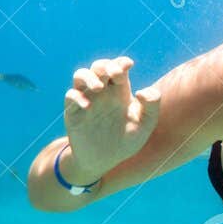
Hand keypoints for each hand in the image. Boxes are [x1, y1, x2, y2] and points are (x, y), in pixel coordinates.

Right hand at [62, 57, 160, 178]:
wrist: (104, 161)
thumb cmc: (126, 141)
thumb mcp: (144, 126)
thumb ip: (151, 107)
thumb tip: (143, 91)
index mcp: (120, 91)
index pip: (118, 67)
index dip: (122, 62)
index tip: (128, 65)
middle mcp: (102, 92)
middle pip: (99, 66)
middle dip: (105, 65)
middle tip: (115, 74)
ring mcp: (87, 100)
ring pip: (80, 75)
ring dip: (89, 76)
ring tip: (99, 88)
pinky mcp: (73, 112)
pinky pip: (70, 95)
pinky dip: (77, 97)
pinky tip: (87, 107)